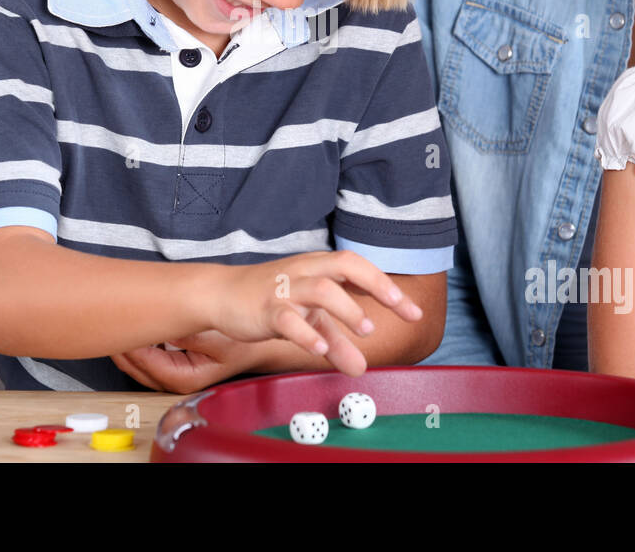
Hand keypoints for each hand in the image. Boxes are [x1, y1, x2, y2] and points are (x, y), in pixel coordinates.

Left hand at [111, 330, 254, 394]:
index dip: (129, 345)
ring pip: (136, 365)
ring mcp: (171, 376)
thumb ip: (185, 334)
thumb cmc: (239, 342)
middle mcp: (174, 382)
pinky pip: (145, 358)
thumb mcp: (215, 335)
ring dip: (126, 346)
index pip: (145, 364)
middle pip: (134, 368)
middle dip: (120, 346)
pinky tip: (134, 329)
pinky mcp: (171, 366)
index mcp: (184, 378)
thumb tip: (158, 326)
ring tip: (116, 322)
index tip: (119, 324)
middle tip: (107, 320)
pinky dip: (136, 345)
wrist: (254, 345)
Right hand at [212, 251, 422, 376]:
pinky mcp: (265, 309)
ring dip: (347, 308)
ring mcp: (285, 289)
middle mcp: (305, 272)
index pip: (359, 268)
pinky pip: (288, 319)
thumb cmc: (270, 301)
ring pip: (321, 290)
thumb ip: (336, 343)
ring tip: (365, 329)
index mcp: (319, 268)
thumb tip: (361, 368)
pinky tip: (321, 348)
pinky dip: (306, 333)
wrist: (221, 295)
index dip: (387, 286)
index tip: (413, 311)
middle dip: (378, 285)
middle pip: (346, 265)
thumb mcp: (309, 321)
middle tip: (402, 309)